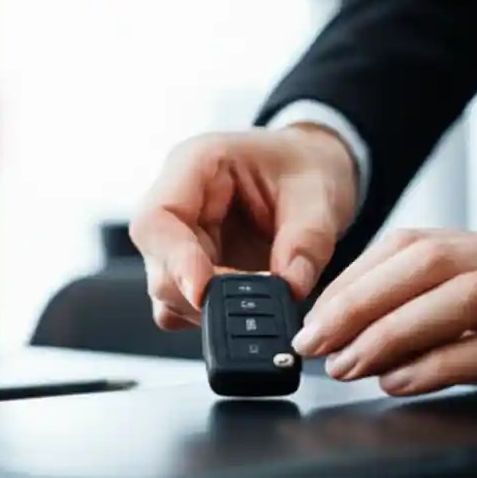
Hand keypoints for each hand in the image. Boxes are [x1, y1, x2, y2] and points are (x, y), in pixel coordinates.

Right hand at [129, 125, 357, 328]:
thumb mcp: (320, 195)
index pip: (157, 219)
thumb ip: (306, 242)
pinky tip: (245, 301)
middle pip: (158, 262)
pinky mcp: (186, 265)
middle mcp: (176, 201)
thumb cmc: (304, 166)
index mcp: (196, 165)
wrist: (308, 166)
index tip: (204, 292)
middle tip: (254, 305)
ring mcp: (176, 236)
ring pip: (165, 288)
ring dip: (207, 306)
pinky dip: (210, 312)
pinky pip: (180, 303)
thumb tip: (289, 288)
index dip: (175, 260)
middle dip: (201, 294)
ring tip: (260, 298)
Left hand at [294, 229, 476, 395]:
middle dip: (359, 301)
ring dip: (394, 331)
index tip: (310, 317)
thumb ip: (436, 318)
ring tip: (349, 365)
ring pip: (467, 296)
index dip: (353, 279)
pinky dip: (446, 364)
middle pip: (432, 261)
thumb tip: (352, 339)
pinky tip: (403, 384)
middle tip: (314, 343)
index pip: (413, 244)